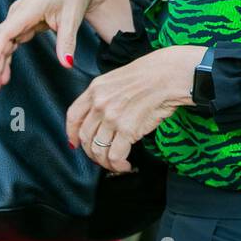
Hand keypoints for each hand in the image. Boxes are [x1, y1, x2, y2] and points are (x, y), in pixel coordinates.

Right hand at [0, 0, 131, 95]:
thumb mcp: (73, 16)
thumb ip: (67, 41)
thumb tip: (66, 63)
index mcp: (28, 9)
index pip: (5, 33)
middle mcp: (19, 13)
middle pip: (0, 41)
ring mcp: (19, 17)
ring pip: (4, 43)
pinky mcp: (24, 22)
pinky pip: (11, 42)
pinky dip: (7, 58)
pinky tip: (5, 75)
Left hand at [66, 45, 205, 172]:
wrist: (169, 76)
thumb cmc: (150, 75)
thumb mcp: (117, 79)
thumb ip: (105, 97)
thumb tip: (100, 118)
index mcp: (95, 89)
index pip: (73, 116)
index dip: (72, 133)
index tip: (75, 143)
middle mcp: (99, 104)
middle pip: (85, 137)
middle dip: (91, 152)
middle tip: (101, 157)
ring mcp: (112, 117)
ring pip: (98, 149)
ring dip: (105, 162)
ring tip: (115, 163)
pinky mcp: (127, 130)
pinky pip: (115, 156)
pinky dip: (118, 165)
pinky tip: (126, 164)